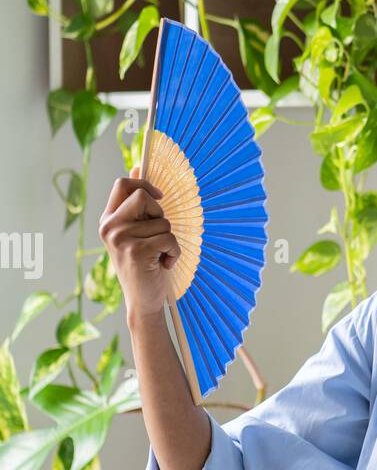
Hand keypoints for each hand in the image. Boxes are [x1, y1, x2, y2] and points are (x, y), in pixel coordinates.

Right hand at [98, 165, 179, 320]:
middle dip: (160, 215)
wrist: (143, 301)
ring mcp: (121, 239)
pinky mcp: (136, 252)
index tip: (158, 198)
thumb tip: (138, 168)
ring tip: (159, 256)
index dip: (144, 185)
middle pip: (143, 197)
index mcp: (108, 220)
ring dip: (170, 240)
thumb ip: (135, 204)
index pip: (122, 184)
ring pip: (162, 222)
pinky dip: (174, 253)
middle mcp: (109, 227)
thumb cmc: (144, 265)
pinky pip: (169, 238)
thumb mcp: (137, 232)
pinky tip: (164, 265)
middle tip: (157, 236)